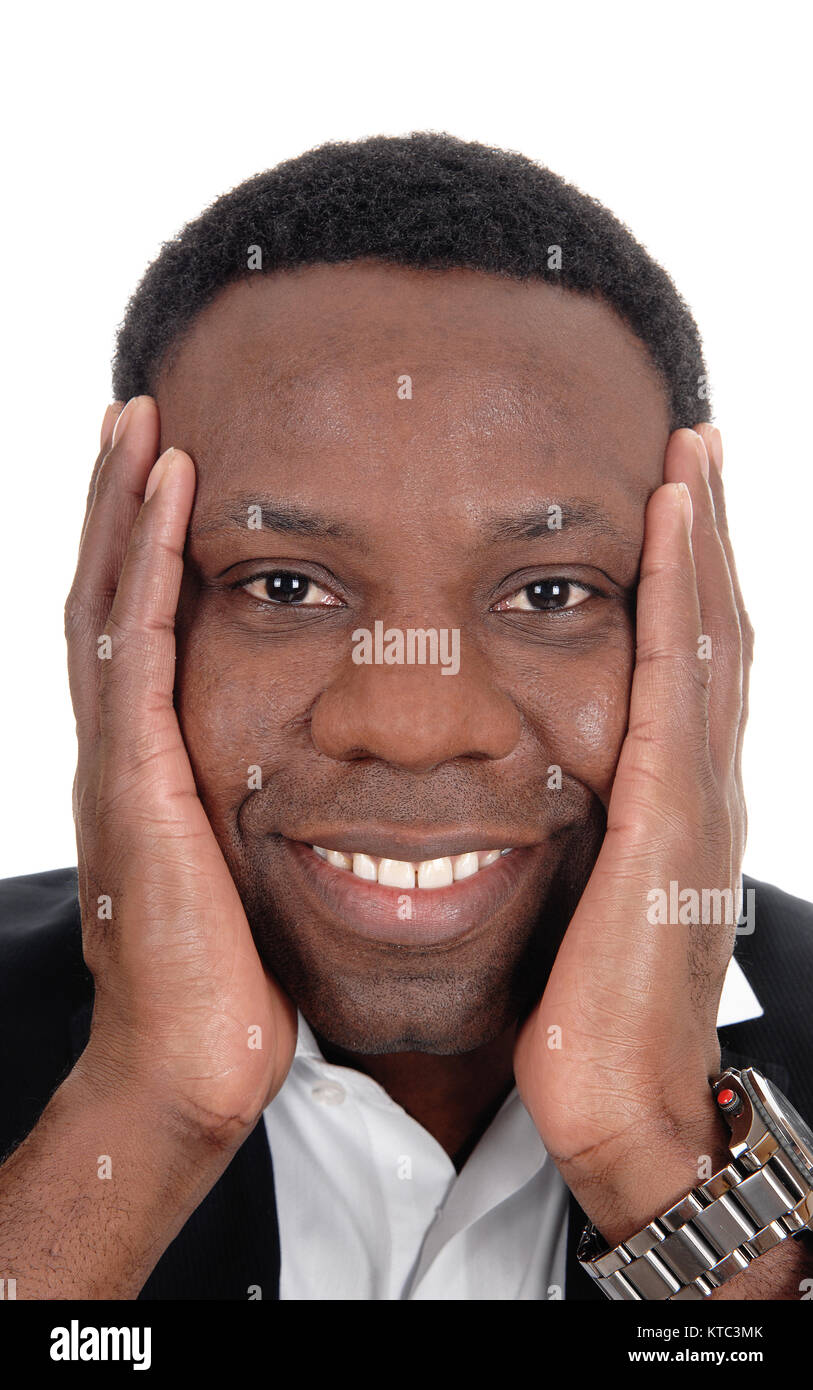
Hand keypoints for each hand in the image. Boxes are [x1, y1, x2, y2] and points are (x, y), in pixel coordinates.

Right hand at [65, 396, 296, 1145]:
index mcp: (147, 769)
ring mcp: (118, 762)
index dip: (141, 553)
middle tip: (135, 417)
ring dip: (123, 508)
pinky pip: (137, 646)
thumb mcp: (239, 877)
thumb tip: (309, 788)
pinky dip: (146, 562)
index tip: (165, 476)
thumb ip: (250, 817)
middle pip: (104, 599)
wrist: (190, 1064)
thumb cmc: (227, 983)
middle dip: (116, 507)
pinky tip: (167, 495)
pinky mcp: (137, 780)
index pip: (135, 635)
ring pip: (106, 604)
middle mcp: (119, 752)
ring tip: (141, 424)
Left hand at [513, 425, 752, 1234]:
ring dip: (702, 541)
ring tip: (692, 455)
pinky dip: (678, 594)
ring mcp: (697, 797)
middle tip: (696, 446)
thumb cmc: (595, 1020)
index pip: (693, 668)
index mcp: (681, 806)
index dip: (690, 582)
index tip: (675, 505)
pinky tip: (670, 527)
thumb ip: (592, 844)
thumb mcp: (593, 910)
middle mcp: (704, 787)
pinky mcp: (667, 815)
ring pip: (709, 638)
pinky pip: (674, 679)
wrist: (625, 1107)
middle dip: (708, 536)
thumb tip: (559, 804)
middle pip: (717, 633)